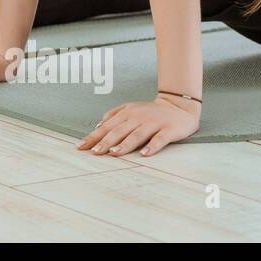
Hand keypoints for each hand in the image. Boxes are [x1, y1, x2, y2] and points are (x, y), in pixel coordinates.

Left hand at [77, 96, 200, 157]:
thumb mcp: (130, 109)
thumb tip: (97, 126)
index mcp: (127, 113)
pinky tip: (144, 154)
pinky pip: (159, 139)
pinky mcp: (169, 130)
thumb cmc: (151, 111)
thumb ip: (113, 115)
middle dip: (105, 142)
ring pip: (137, 135)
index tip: (82, 147)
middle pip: (119, 131)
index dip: (94, 137)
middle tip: (94, 153)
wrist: (179, 105)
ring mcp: (154, 123)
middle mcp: (138, 117)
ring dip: (125, 145)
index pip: (107, 127)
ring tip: (114, 154)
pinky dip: (152, 146)